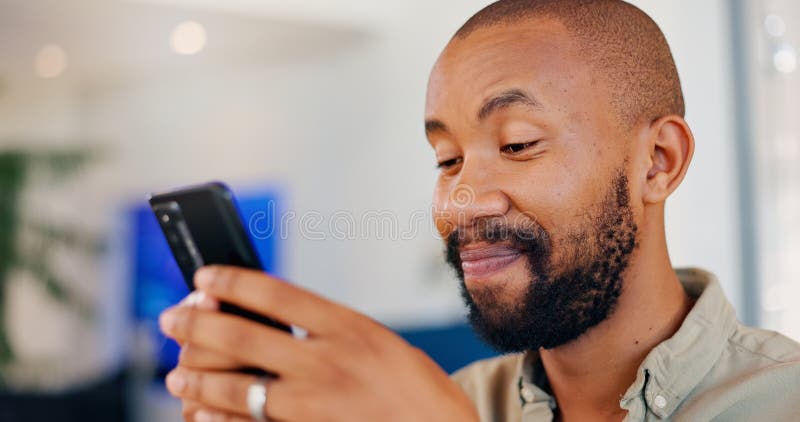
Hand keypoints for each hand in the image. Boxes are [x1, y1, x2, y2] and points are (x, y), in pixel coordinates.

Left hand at [159, 266, 478, 421]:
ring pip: (235, 385)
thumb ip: (330, 331)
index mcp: (349, 326)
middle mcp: (327, 360)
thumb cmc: (418, 391)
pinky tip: (198, 411)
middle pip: (242, 336)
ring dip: (196, 376)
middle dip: (195, 324)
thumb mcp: (380, 343)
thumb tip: (274, 320)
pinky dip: (216, 418)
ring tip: (175, 371)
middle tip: (170, 319)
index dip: (231, 281)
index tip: (203, 275)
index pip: (275, 293)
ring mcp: (314, 403)